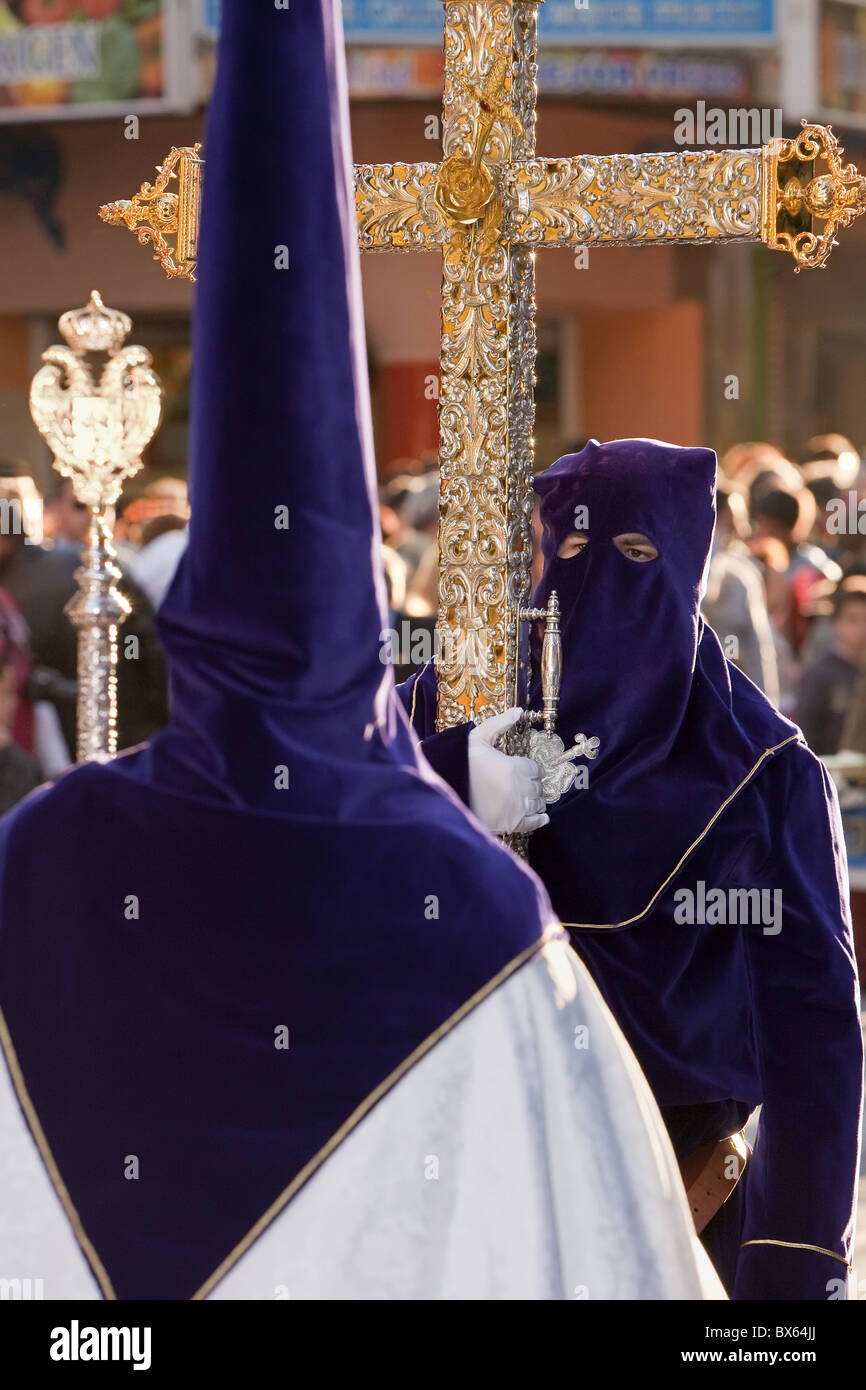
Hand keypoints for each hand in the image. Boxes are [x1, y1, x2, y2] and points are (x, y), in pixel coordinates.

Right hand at [468, 707, 548, 834]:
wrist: (445, 789)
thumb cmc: (460, 762)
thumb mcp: (478, 737)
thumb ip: (500, 723)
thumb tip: (518, 711)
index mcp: (515, 766)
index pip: (536, 769)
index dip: (532, 769)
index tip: (526, 770)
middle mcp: (520, 787)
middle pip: (538, 786)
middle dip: (532, 784)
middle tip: (523, 784)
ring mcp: (517, 807)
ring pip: (538, 803)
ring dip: (535, 800)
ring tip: (526, 798)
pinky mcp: (511, 823)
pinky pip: (534, 823)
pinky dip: (539, 819)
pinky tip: (540, 817)